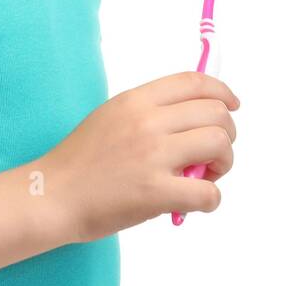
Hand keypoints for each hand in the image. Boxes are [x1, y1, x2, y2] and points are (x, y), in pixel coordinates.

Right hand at [43, 71, 239, 242]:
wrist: (53, 193)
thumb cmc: (81, 160)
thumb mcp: (111, 117)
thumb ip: (149, 114)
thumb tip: (194, 120)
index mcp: (134, 100)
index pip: (193, 82)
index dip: (221, 91)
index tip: (232, 105)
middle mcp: (146, 121)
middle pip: (215, 113)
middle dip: (226, 134)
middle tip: (212, 155)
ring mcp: (153, 155)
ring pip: (220, 145)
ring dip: (223, 164)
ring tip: (203, 176)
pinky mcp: (157, 192)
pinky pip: (210, 193)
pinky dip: (211, 200)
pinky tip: (193, 203)